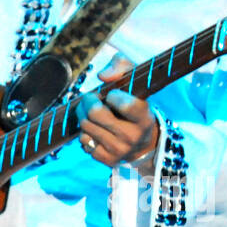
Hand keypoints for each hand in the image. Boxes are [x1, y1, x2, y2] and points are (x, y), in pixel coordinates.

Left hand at [77, 56, 160, 170]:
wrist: (143, 141)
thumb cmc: (135, 101)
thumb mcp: (135, 79)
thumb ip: (121, 66)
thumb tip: (102, 77)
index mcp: (144, 117)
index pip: (124, 104)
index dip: (113, 95)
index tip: (113, 95)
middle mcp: (133, 137)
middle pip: (94, 114)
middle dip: (88, 101)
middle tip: (91, 98)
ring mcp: (119, 150)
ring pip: (85, 127)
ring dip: (82, 115)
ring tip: (91, 111)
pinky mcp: (107, 160)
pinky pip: (83, 142)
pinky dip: (85, 133)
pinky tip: (94, 129)